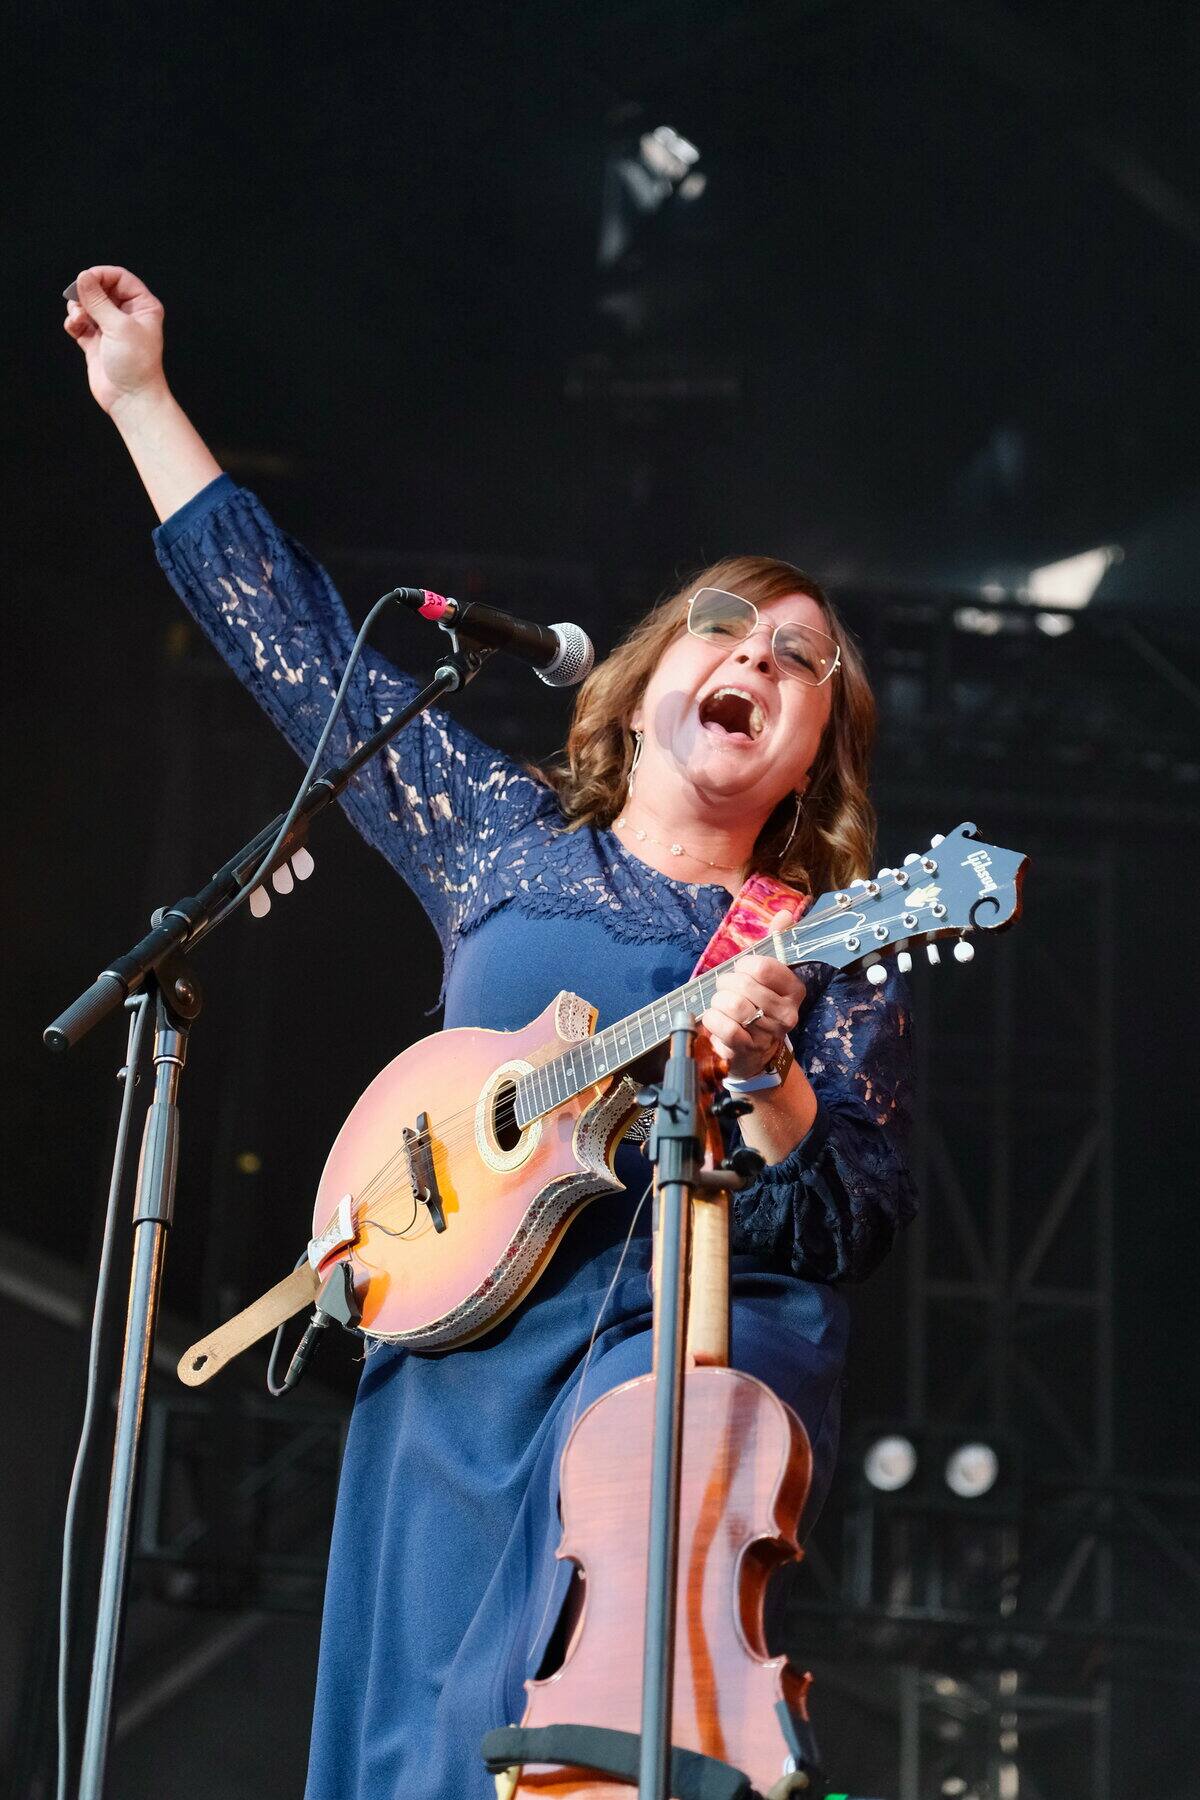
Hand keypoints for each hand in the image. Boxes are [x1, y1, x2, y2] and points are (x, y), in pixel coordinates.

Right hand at [63, 265, 166, 415]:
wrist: (131, 399)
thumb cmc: (135, 364)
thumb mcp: (118, 326)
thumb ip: (98, 300)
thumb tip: (82, 277)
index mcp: (143, 306)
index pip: (120, 278)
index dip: (101, 275)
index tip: (84, 279)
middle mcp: (127, 315)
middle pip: (101, 289)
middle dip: (86, 293)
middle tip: (78, 301)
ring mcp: (110, 328)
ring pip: (87, 305)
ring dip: (78, 308)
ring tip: (78, 318)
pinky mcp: (96, 342)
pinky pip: (80, 323)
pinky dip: (74, 323)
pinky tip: (75, 327)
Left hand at [701, 906, 805, 1082]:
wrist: (754, 1049)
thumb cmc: (757, 1002)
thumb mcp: (766, 972)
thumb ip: (774, 941)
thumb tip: (785, 914)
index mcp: (794, 989)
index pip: (762, 966)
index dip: (743, 965)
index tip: (742, 970)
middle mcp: (787, 1013)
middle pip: (743, 985)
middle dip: (726, 984)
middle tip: (727, 990)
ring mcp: (769, 1034)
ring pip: (733, 1006)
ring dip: (718, 1002)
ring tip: (722, 1005)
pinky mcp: (749, 1050)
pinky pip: (725, 1029)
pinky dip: (713, 1020)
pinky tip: (716, 1020)